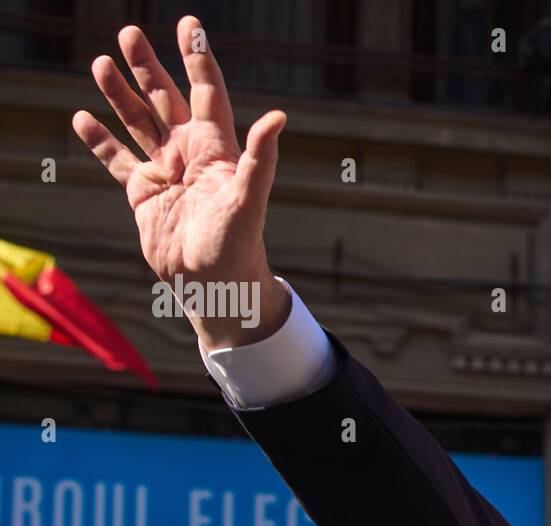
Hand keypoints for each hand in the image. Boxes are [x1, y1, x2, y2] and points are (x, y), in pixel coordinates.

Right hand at [72, 15, 289, 351]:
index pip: (206, 93)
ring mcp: (164, 172)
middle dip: (148, 67)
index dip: (197, 60)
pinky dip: (99, 140)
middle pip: (165, 99)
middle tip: (127, 33)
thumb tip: (278, 117)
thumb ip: (260, 157)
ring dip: (120, 94)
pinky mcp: (142, 194)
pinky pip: (117, 160)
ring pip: (138, 123)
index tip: (189, 26)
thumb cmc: (238, 244)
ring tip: (99, 64)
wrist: (214, 285)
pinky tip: (82, 118)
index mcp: (216, 149)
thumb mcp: (248, 198)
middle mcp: (189, 154)